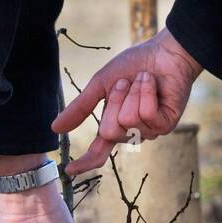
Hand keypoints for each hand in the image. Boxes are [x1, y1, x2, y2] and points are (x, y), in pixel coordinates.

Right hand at [51, 27, 201, 174]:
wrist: (164, 52)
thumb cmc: (134, 65)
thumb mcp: (101, 85)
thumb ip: (81, 107)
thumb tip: (55, 128)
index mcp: (114, 125)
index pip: (98, 151)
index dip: (84, 162)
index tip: (70, 170)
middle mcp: (131, 133)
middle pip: (109, 131)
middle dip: (115, 101)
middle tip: (125, 82)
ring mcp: (150, 131)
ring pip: (129, 121)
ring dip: (133, 93)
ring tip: (143, 80)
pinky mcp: (166, 124)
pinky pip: (147, 113)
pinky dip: (146, 92)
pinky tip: (152, 82)